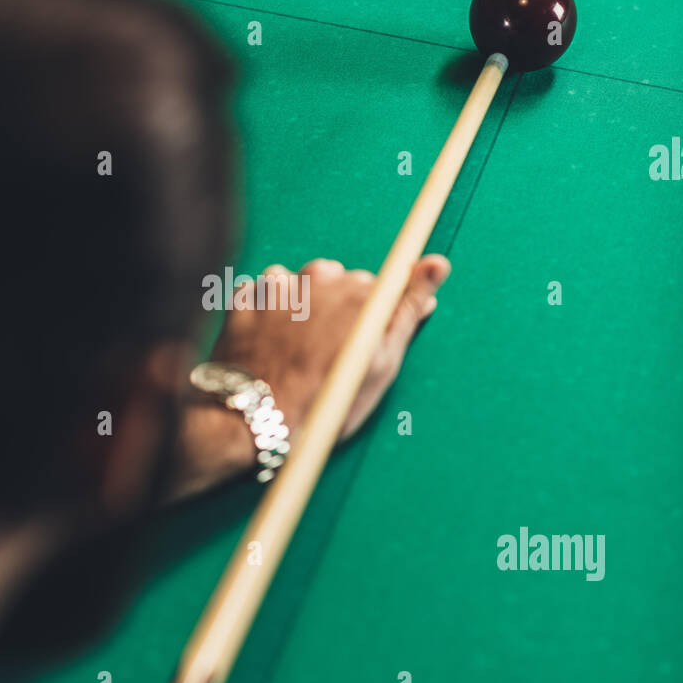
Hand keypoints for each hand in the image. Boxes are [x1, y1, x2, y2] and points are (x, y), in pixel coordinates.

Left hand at [171, 255, 450, 498]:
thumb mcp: (380, 363)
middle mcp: (319, 279)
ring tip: (298, 348)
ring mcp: (277, 287)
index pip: (380, 284)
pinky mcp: (245, 298)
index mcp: (358, 293)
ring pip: (301, 283)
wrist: (253, 420)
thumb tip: (437, 262)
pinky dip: (268, 312)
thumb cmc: (323, 401)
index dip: (372, 314)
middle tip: (330, 354)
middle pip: (340, 282)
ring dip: (302, 305)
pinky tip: (270, 342)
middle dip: (338, 310)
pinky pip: (263, 293)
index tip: (362, 336)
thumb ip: (407, 309)